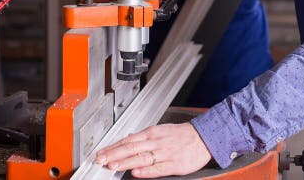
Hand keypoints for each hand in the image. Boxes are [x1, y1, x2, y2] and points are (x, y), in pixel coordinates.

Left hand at [95, 123, 211, 177]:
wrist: (202, 138)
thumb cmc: (180, 135)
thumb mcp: (160, 130)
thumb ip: (143, 138)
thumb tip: (127, 140)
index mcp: (152, 133)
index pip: (128, 140)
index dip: (113, 147)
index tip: (101, 153)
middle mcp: (156, 142)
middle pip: (131, 148)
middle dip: (114, 154)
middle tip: (101, 160)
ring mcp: (165, 153)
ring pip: (142, 158)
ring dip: (126, 162)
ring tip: (113, 166)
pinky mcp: (174, 164)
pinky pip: (158, 168)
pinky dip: (146, 170)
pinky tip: (136, 172)